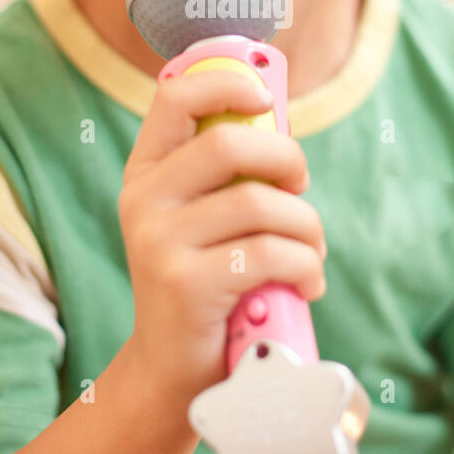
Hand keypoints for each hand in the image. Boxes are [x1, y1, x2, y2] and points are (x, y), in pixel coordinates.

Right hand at [119, 69, 326, 408]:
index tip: (266, 98)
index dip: (225, 82)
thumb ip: (228, 174)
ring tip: (310, 252)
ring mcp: (158, 243)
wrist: (175, 371)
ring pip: (260, 204)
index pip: (174, 97)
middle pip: (229, 145)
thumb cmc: (208, 284)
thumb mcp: (204, 220)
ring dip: (307, 228)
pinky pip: (269, 253)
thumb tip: (277, 116)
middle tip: (301, 188)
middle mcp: (143, 201)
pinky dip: (305, 266)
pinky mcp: (185, 284)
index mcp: (146, 173)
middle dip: (287, 160)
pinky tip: (306, 284)